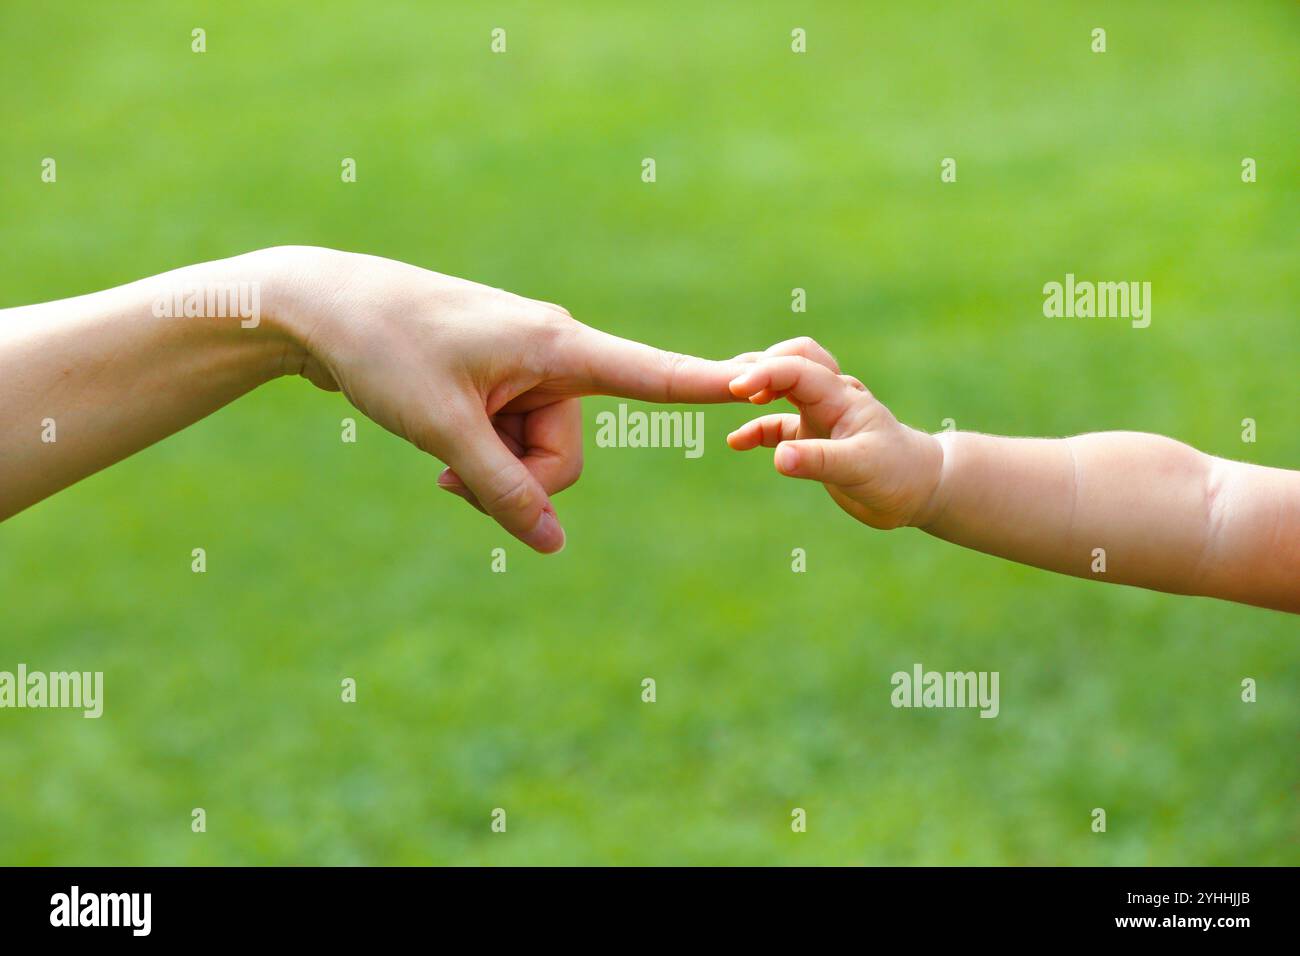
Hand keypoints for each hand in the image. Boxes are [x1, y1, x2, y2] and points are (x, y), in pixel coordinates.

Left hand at [269, 246, 743, 551]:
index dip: (704, 385)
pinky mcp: (499, 380)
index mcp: (555, 345)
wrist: (319, 307)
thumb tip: (552, 544)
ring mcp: (524, 368)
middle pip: (568, 453)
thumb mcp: (443, 431)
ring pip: (535, 454)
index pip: (649, 374)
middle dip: (517, 481)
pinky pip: (511, 440)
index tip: (763, 380)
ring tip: (437, 457)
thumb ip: (500, 490)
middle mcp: (551, 352)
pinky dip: (481, 457)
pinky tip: (438, 448)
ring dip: (491, 473)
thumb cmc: (383, 351)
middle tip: (452, 476)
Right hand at [725, 337, 942, 529]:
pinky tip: (737, 442)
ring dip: (759, 390)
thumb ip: (818, 461)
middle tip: (731, 383)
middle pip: (792, 359)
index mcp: (841, 396)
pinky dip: (757, 430)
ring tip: (727, 399)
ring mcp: (820, 416)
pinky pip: (778, 426)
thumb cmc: (898, 473)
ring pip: (784, 388)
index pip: (797, 370)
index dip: (765, 373)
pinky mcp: (813, 439)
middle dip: (761, 366)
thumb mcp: (859, 467)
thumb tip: (778, 458)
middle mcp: (829, 398)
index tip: (736, 388)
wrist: (918, 490)